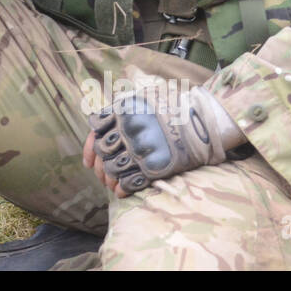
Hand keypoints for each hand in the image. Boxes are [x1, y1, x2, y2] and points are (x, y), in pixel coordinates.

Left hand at [83, 87, 236, 195]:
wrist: (202, 119)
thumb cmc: (173, 108)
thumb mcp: (144, 99)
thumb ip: (122, 109)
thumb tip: (102, 123)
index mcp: (123, 111)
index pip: (95, 133)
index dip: (89, 150)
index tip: (88, 162)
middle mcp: (128, 130)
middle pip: (102, 153)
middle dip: (100, 167)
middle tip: (102, 175)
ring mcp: (139, 149)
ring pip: (112, 169)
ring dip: (109, 179)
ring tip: (112, 184)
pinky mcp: (153, 167)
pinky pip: (128, 183)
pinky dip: (122, 189)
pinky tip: (122, 191)